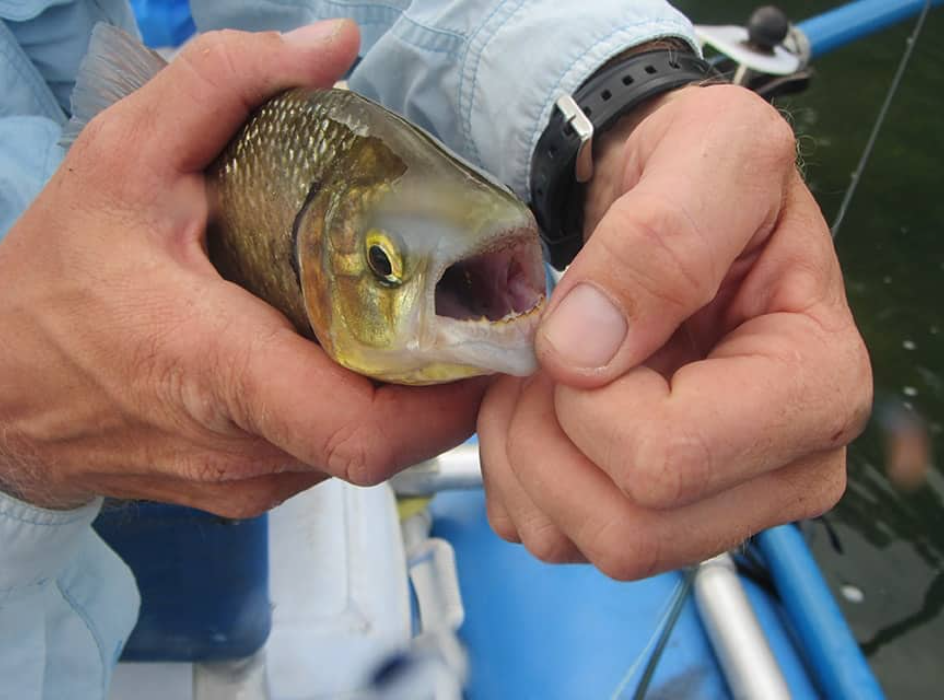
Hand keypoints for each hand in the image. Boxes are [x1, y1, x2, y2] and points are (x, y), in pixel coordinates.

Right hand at [0, 21, 485, 514]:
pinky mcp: (245, 493)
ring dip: (400, 395)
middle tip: (459, 310)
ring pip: (365, 453)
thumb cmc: (53, 284)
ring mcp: (246, 482)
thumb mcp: (122, 159)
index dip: (445, 397)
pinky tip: (340, 357)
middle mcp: (242, 445)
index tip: (479, 336)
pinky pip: (327, 457)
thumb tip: (333, 44)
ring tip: (405, 325)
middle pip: (389, 441)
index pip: (364, 430)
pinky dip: (354, 410)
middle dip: (442, 381)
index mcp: (216, 367)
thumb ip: (224, 84)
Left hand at [478, 85, 871, 578]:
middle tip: (546, 356)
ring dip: (522, 452)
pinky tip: (538, 410)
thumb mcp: (712, 152)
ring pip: (579, 542)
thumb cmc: (704, 172)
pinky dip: (515, 473)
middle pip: (628, 529)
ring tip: (540, 376)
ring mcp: (716, 506)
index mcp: (815, 390)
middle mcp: (782, 471)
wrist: (670, 204)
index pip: (671, 457)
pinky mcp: (654, 514)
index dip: (589, 399)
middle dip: (546, 436)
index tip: (580, 324)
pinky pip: (551, 535)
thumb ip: (664, 239)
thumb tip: (588, 351)